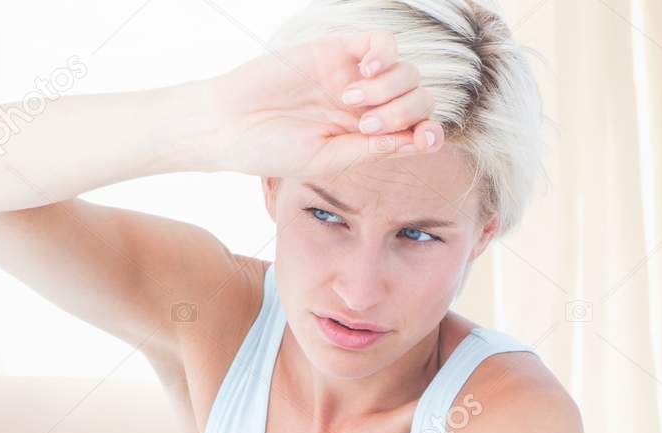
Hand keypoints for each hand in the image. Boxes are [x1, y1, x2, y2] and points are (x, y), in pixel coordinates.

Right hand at [207, 29, 442, 178]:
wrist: (231, 124)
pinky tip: (366, 72)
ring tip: (351, 103)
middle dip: (405, 112)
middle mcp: (368, 107)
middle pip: (419, 99)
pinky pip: (381, 42)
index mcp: (368, 138)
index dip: (431, 132)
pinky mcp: (338, 51)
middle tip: (367, 126)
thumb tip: (414, 141)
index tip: (425, 139)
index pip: (417, 130)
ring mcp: (355, 77)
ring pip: (406, 72)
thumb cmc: (272, 150)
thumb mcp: (324, 160)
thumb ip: (368, 151)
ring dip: (390, 89)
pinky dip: (385, 55)